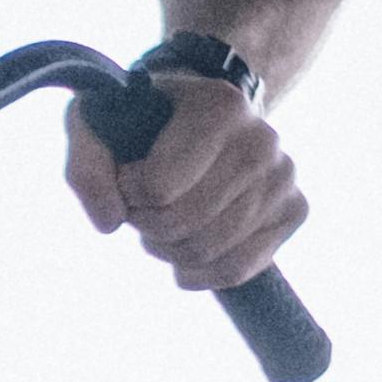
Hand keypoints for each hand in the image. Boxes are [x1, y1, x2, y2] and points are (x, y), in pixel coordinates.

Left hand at [67, 73, 305, 289]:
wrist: (205, 116)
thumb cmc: (147, 121)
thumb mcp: (98, 123)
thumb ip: (85, 166)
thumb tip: (108, 223)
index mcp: (220, 106)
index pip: (159, 187)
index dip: (129, 192)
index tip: (128, 175)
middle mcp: (262, 139)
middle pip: (183, 224)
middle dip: (147, 225)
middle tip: (141, 207)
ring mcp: (284, 176)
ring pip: (207, 251)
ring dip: (168, 250)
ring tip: (163, 224)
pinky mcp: (295, 209)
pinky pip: (239, 269)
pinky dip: (200, 275)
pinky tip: (183, 259)